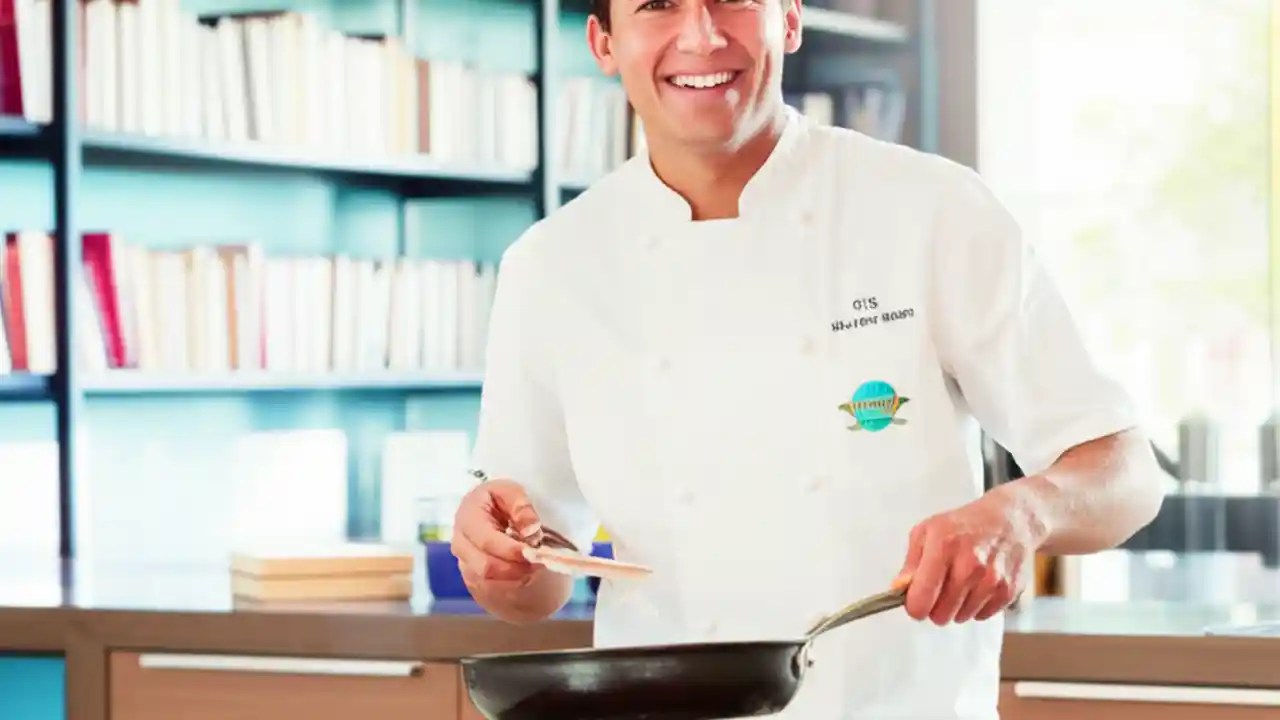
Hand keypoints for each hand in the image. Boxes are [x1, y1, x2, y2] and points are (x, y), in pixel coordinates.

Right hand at [451, 478, 544, 589]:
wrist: (487, 511)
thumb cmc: (498, 500)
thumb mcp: (510, 491)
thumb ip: (521, 506)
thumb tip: (531, 530)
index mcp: (467, 518)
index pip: (486, 541)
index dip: (510, 550)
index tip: (533, 552)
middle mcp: (461, 543)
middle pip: (485, 567)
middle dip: (515, 568)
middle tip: (538, 562)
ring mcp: (464, 562)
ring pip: (489, 581)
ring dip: (515, 577)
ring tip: (534, 565)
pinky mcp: (472, 575)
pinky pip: (491, 587)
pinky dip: (512, 583)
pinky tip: (525, 571)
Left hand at [893, 487, 1045, 624]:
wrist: (1009, 519)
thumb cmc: (963, 525)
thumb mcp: (927, 531)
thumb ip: (911, 563)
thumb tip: (899, 589)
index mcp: (943, 547)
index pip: (921, 600)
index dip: (914, 605)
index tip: (915, 599)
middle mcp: (969, 565)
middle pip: (940, 615)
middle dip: (935, 606)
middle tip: (940, 587)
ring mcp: (991, 580)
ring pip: (961, 617)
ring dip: (957, 606)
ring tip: (962, 581)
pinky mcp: (1008, 591)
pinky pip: (981, 616)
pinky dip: (977, 606)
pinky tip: (978, 584)